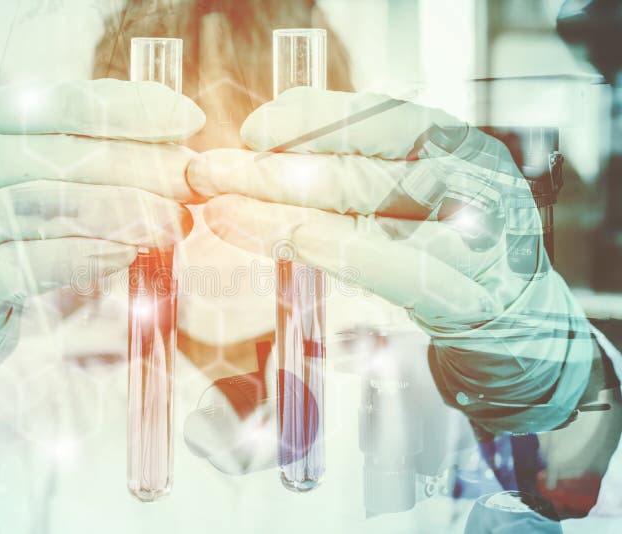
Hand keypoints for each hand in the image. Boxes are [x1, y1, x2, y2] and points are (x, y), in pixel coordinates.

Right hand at [0, 79, 204, 443]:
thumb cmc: (1, 234)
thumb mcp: (32, 181)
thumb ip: (85, 155)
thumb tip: (177, 142)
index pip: (60, 103)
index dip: (130, 110)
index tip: (191, 120)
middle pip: (56, 154)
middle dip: (137, 168)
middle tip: (192, 185)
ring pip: (41, 206)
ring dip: (119, 214)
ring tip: (174, 224)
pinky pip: (21, 267)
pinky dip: (80, 260)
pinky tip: (126, 257)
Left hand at [189, 87, 593, 435]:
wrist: (513, 315)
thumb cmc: (450, 241)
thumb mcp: (416, 188)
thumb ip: (361, 165)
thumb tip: (269, 148)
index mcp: (455, 140)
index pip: (375, 117)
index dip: (308, 121)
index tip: (252, 131)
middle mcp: (465, 178)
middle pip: (352, 168)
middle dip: (269, 170)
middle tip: (206, 172)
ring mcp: (466, 235)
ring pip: (355, 212)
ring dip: (275, 209)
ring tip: (217, 206)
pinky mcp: (454, 289)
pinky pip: (374, 262)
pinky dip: (317, 246)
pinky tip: (271, 237)